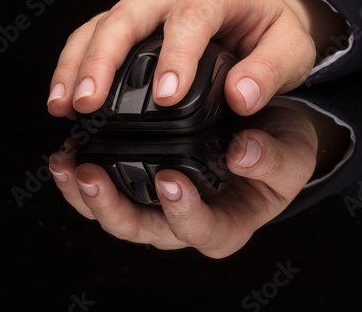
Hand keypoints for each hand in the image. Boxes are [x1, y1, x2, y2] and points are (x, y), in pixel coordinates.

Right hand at [46, 0, 346, 117]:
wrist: (262, 18)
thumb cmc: (273, 32)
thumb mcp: (292, 50)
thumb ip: (270, 71)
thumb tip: (242, 96)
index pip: (192, 16)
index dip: (176, 54)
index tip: (166, 96)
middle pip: (130, 15)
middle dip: (106, 59)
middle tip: (92, 102)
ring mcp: (146, 3)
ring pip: (101, 24)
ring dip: (78, 65)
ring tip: (67, 106)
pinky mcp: (128, 21)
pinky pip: (91, 36)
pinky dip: (73, 66)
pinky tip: (64, 100)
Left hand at [49, 99, 348, 256]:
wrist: (272, 131)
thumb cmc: (283, 149)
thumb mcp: (292, 153)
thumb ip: (270, 157)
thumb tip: (241, 152)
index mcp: (228, 224)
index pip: (200, 230)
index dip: (181, 210)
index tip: (170, 179)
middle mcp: (187, 222)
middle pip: (142, 230)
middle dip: (110, 206)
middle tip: (91, 175)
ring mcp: (160, 207)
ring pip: (115, 214)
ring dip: (85, 193)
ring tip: (69, 162)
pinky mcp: (143, 185)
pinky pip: (108, 189)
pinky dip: (84, 174)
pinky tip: (71, 151)